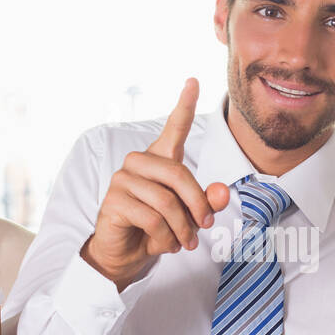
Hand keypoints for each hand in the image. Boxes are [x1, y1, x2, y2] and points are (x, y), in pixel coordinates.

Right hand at [82, 78, 230, 289]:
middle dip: (197, 206)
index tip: (194, 81)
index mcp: (159, 160)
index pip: (173, 129)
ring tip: (183, 243)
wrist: (127, 253)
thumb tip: (221, 192)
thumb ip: (207, 203)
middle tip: (204, 229)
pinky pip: (151, 218)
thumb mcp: (189, 217)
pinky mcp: (113, 201)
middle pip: (179, 175)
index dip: (184, 105)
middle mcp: (139, 163)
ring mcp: (122, 179)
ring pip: (166, 202)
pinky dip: (164, 237)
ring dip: (181, 228)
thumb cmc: (158, 229)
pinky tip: (163, 244)